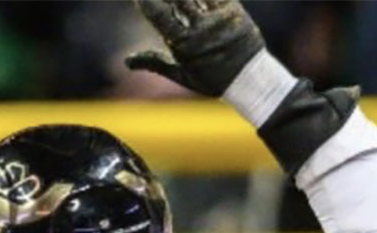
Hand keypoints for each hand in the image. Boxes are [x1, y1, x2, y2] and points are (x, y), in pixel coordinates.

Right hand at [124, 0, 265, 97]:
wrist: (250, 78)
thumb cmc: (212, 79)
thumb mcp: (180, 75)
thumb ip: (154, 62)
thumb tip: (127, 61)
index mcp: (184, 44)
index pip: (159, 16)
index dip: (146, 2)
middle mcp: (200, 28)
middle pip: (178, 0)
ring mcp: (218, 17)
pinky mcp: (233, 9)